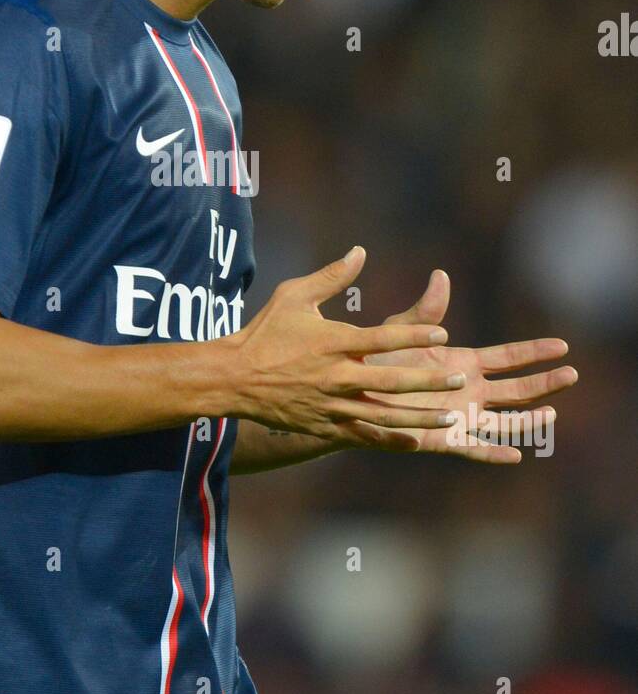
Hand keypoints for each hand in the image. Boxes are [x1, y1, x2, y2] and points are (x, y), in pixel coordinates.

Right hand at [231, 247, 473, 447]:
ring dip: (419, 416)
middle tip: (460, 379)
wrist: (234, 378)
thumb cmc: (265, 332)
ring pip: (384, 414)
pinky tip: (415, 441)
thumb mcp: (295, 295)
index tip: (442, 335)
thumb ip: (331, 277)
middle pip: (391, 382)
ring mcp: (332, 404)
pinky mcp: (325, 424)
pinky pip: (363, 435)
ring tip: (450, 417)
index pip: (382, 339)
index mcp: (333, 342)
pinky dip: (390, 440)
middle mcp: (337, 376)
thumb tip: (360, 252)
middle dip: (429, 381)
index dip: (414, 337)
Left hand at [357, 269, 577, 462]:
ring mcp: (458, 416)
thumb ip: (425, 311)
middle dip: (545, 382)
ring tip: (553, 413)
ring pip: (503, 421)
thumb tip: (441, 276)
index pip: (508, 358)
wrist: (348, 390)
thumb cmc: (374, 358)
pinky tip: (516, 456)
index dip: (535, 352)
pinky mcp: (441, 438)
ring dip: (529, 419)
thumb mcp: (403, 330)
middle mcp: (467, 391)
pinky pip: (471, 448)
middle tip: (573, 373)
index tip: (562, 345)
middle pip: (516, 389)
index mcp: (463, 364)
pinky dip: (493, 453)